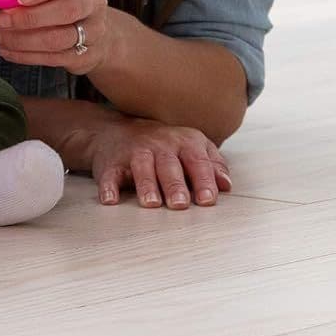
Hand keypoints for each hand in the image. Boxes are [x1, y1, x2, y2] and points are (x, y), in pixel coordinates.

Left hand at [0, 0, 111, 74]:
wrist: (91, 25)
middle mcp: (93, 2)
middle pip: (67, 11)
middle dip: (29, 18)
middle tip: (0, 21)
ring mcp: (94, 31)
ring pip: (59, 39)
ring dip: (22, 41)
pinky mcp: (86, 54)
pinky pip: (55, 58)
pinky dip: (26, 56)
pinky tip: (7, 50)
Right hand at [84, 117, 233, 208]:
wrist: (118, 130)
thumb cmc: (164, 146)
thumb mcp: (193, 147)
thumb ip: (212, 165)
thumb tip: (226, 185)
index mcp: (184, 142)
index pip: (197, 161)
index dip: (203, 180)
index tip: (207, 200)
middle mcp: (159, 144)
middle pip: (168, 165)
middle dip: (174, 185)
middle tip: (180, 205)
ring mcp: (134, 152)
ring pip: (141, 167)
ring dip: (146, 185)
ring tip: (151, 203)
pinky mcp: (111, 163)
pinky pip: (109, 173)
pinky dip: (108, 186)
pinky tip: (110, 199)